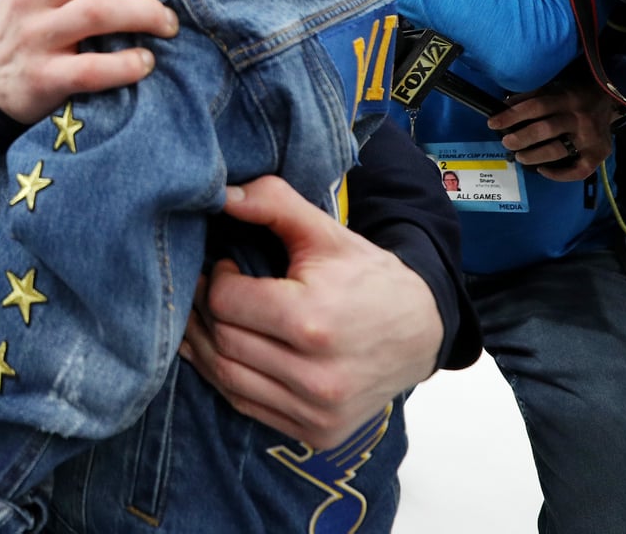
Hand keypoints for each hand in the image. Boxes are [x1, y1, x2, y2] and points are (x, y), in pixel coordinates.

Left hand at [180, 177, 440, 448]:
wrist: (421, 332)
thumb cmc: (368, 278)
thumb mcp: (325, 232)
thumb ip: (273, 203)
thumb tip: (220, 193)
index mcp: (313, 322)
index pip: (226, 301)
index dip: (215, 278)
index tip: (225, 265)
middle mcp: (316, 377)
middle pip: (223, 340)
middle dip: (205, 310)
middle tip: (206, 289)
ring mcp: (317, 411)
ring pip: (226, 376)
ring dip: (204, 346)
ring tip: (205, 317)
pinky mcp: (317, 432)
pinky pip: (246, 404)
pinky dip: (225, 377)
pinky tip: (220, 350)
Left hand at [488, 76, 615, 181]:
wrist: (607, 99)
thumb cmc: (572, 95)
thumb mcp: (552, 88)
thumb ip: (530, 97)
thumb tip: (502, 107)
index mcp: (566, 99)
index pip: (535, 107)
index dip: (512, 116)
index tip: (493, 123)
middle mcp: (579, 118)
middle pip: (545, 130)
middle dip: (521, 138)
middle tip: (507, 142)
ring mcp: (591, 138)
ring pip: (558, 151)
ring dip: (534, 156)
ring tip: (520, 156)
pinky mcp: (599, 154)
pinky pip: (578, 171)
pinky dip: (558, 174)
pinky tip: (542, 170)